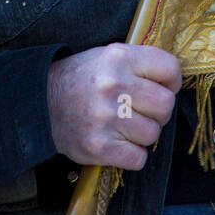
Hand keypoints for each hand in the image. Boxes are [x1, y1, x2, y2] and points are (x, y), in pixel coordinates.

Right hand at [47, 42, 181, 170]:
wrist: (41, 103)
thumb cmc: (81, 79)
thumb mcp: (107, 56)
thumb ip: (139, 63)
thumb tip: (173, 81)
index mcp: (118, 57)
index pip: (169, 68)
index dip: (172, 81)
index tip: (165, 87)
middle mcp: (113, 85)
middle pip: (165, 105)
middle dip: (159, 112)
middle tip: (143, 111)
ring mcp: (105, 117)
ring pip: (153, 134)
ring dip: (143, 134)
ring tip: (125, 126)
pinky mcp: (98, 146)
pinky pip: (138, 158)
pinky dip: (133, 155)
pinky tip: (119, 143)